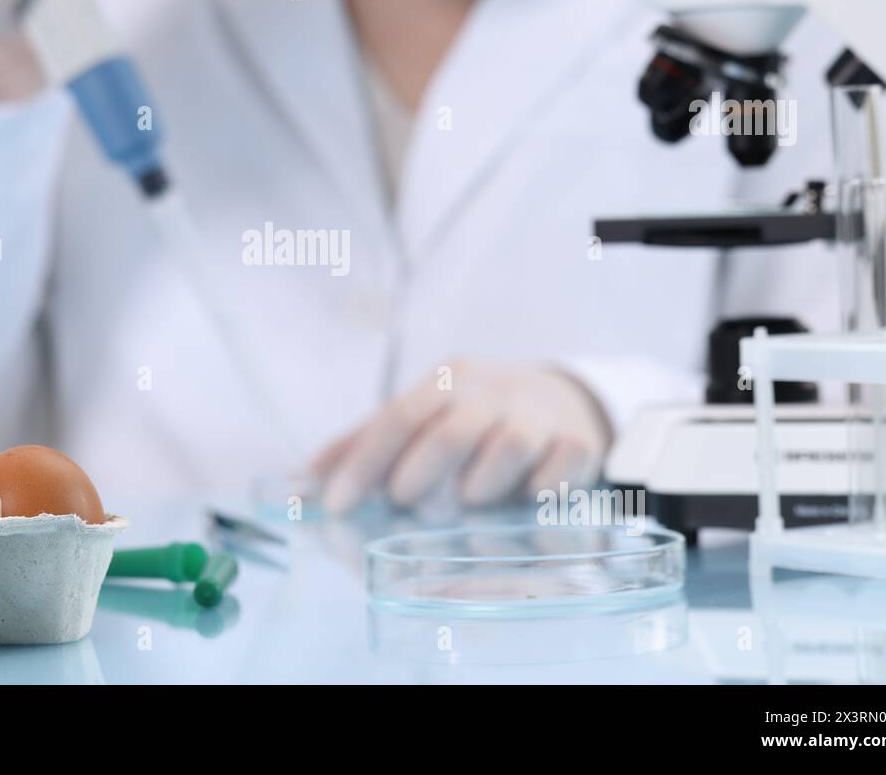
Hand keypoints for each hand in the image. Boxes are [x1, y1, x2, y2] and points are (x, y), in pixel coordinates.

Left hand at [313, 363, 612, 513]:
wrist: (564, 401)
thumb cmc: (477, 416)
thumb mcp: (425, 413)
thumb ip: (367, 442)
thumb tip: (306, 476)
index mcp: (448, 381)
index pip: (399, 417)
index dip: (364, 461)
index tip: (336, 503)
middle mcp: (493, 393)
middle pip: (452, 429)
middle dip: (419, 470)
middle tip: (401, 500)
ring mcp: (538, 417)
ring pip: (509, 446)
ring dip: (481, 483)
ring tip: (469, 499)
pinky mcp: (578, 442)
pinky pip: (561, 466)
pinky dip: (540, 489)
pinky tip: (526, 500)